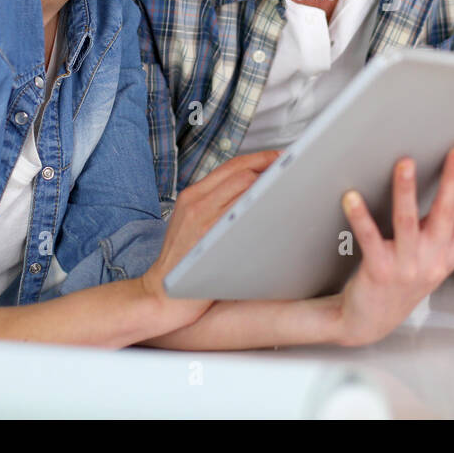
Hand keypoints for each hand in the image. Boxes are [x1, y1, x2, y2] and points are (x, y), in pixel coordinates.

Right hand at [140, 149, 280, 328]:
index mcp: (193, 196)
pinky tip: (277, 212)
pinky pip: (243, 215)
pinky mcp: (212, 239)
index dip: (260, 158)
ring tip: (288, 188)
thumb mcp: (191, 223)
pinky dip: (261, 209)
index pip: (231, 166)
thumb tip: (251, 190)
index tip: (279, 158)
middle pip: (240, 172)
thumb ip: (215, 203)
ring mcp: (204, 220)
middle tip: (292, 170)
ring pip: (244, 189)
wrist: (161, 294)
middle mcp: (197, 203)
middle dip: (269, 168)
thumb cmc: (181, 262)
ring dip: (269, 186)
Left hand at [334, 142, 453, 346]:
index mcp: (451, 253)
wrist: (371, 321)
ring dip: (407, 191)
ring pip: (408, 222)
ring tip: (405, 163)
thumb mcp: (432, 257)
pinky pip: (370, 239)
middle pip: (447, 211)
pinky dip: (360, 216)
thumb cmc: (401, 279)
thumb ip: (441, 226)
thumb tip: (447, 179)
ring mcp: (407, 267)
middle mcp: (434, 260)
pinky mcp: (379, 271)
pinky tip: (352, 197)